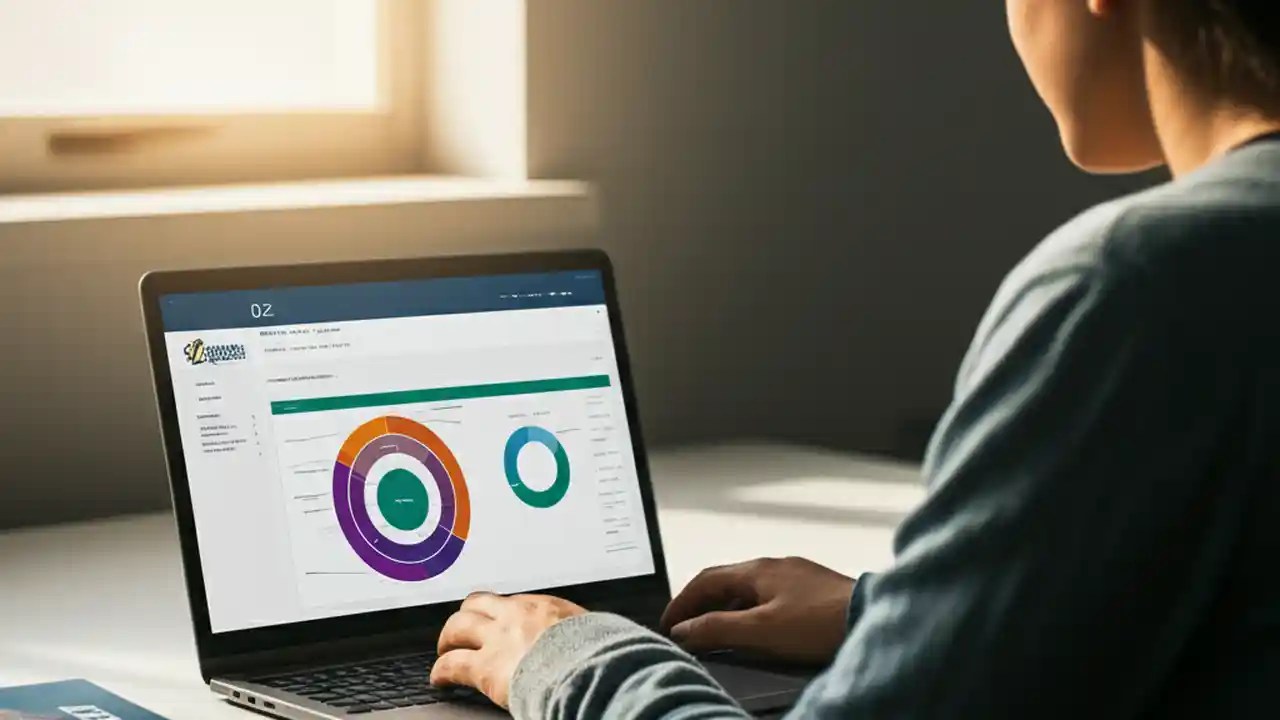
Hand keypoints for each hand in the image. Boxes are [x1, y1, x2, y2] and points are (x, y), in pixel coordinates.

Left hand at [431, 591, 586, 707]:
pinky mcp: (484, 668)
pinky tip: (439, 679)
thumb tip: (600, 635)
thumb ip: (581, 630)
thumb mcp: (593, 630)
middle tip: (461, 629)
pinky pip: (452, 664)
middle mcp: (515, 616)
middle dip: (466, 616)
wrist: (588, 671)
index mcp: (543, 607)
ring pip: (457, 626)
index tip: (497, 618)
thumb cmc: (597, 654)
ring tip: (445, 650)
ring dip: (449, 639)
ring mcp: (497, 639)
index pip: (511, 602)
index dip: (498, 611)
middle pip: (477, 604)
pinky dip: (441, 671)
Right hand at [660, 557, 854, 664]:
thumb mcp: (760, 630)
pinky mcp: (813, 590)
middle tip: (687, 629)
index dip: (681, 602)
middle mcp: (774, 565)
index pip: (705, 580)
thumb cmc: (819, 622)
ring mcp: (796, 575)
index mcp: (757, 569)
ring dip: (726, 609)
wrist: (871, 617)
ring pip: (748, 589)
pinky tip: (756, 630)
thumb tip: (684, 630)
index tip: (669, 623)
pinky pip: (769, 597)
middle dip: (701, 605)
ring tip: (716, 634)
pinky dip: (750, 611)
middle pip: (725, 582)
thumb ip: (717, 628)